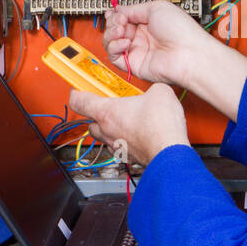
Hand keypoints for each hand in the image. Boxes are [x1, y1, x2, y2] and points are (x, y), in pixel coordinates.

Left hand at [69, 83, 188, 165]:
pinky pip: (118, 147)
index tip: (77, 90)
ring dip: (109, 129)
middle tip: (108, 105)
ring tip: (125, 120)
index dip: (76, 93)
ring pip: (103, 137)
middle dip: (96, 113)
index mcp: (107, 112)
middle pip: (90, 122)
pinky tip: (136, 135)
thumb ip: (152, 88)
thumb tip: (156, 90)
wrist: (170, 153)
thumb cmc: (160, 127)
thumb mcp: (159, 92)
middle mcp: (107, 131)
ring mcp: (116, 146)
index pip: (78, 101)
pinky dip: (123, 141)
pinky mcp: (128, 157)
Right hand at [103, 0, 207, 89]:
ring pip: (111, 42)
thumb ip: (134, 9)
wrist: (189, 53)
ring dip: (111, 33)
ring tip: (121, 29)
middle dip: (113, 22)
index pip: (124, 18)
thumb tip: (118, 10)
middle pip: (115, 29)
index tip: (114, 11)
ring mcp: (137, 51)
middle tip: (121, 20)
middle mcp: (142, 37)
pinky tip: (126, 41)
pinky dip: (115, 47)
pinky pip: (114, 56)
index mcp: (148, 23)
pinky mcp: (134, 65)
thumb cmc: (181, 31)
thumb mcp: (156, 8)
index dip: (116, 14)